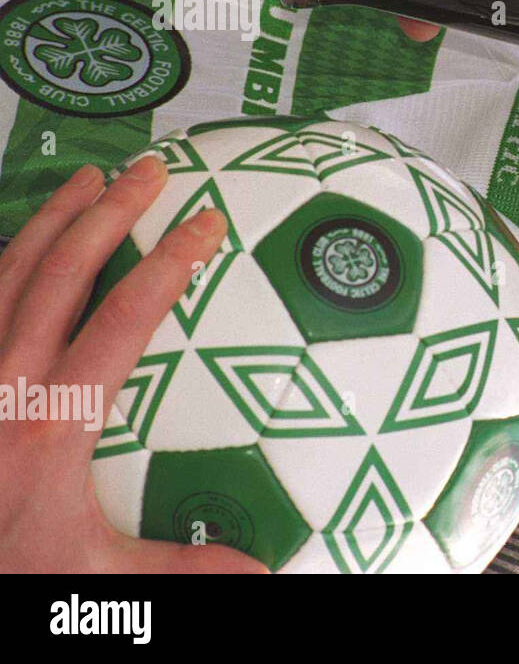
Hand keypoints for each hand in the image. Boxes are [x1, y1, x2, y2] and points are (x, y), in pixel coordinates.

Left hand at [0, 158, 267, 571]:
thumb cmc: (5, 567)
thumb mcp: (95, 577)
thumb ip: (183, 571)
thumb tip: (266, 572)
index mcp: (55, 422)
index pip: (125, 317)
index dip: (170, 261)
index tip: (206, 221)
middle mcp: (7, 383)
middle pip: (63, 273)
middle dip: (111, 212)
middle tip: (151, 168)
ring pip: (9, 272)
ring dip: (53, 219)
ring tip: (90, 177)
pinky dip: (6, 257)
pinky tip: (25, 240)